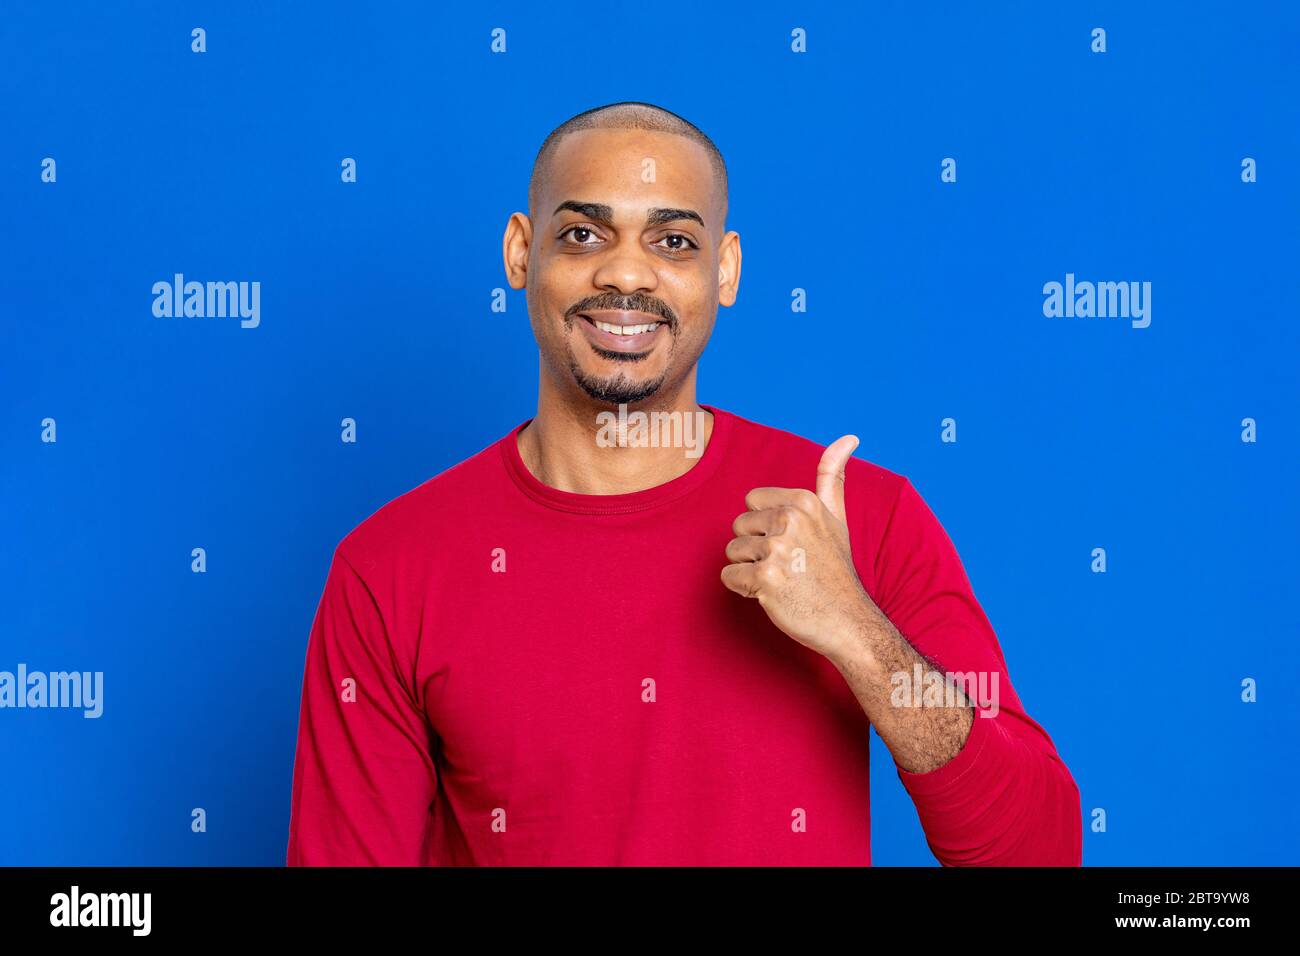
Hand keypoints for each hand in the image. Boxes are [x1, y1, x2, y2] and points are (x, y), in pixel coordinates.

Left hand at [721, 434, 875, 661]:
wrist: (847, 621)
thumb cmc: (835, 570)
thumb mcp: (837, 518)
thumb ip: (832, 477)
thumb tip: (848, 437)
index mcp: (803, 502)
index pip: (752, 502)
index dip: (766, 526)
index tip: (793, 544)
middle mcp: (790, 520)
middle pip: (739, 526)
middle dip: (755, 548)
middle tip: (787, 566)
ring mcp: (777, 549)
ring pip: (732, 552)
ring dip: (750, 570)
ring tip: (782, 581)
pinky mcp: (765, 578)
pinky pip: (728, 577)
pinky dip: (744, 590)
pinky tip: (772, 595)